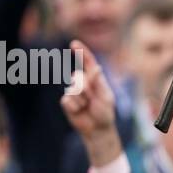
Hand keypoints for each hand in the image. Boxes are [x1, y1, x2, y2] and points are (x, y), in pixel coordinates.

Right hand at [60, 39, 122, 165]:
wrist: (97, 128)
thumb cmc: (104, 112)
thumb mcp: (106, 97)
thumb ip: (99, 83)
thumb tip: (97, 67)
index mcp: (94, 79)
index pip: (88, 62)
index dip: (81, 53)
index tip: (74, 43)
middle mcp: (82, 82)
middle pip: (78, 77)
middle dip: (86, 89)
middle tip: (92, 100)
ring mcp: (73, 91)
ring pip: (73, 90)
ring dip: (82, 100)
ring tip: (87, 107)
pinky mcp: (66, 101)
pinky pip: (68, 100)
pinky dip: (76, 107)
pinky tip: (79, 111)